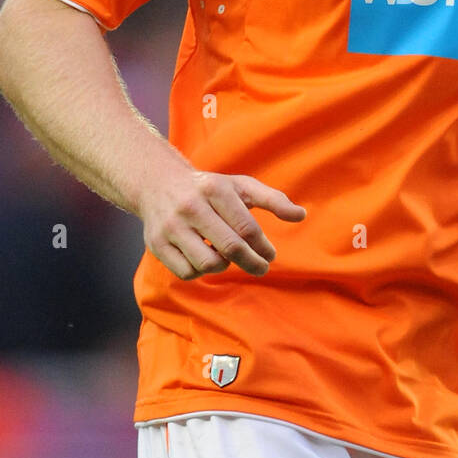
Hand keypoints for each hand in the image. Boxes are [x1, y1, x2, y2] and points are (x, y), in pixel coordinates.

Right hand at [139, 166, 305, 280]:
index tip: (270, 254)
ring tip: (228, 257)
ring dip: (224, 266)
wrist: (157, 184)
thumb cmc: (209, 188)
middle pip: (230, 247)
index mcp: (214, 189)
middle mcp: (191, 206)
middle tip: (262, 268)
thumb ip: (273, 199)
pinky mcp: (157, 244)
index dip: (263, 247)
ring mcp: (171, 227)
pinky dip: (201, 271)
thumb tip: (301, 215)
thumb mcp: (240, 186)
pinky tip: (206, 258)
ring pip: (208, 264)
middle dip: (252, 263)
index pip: (247, 227)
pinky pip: (187, 272)